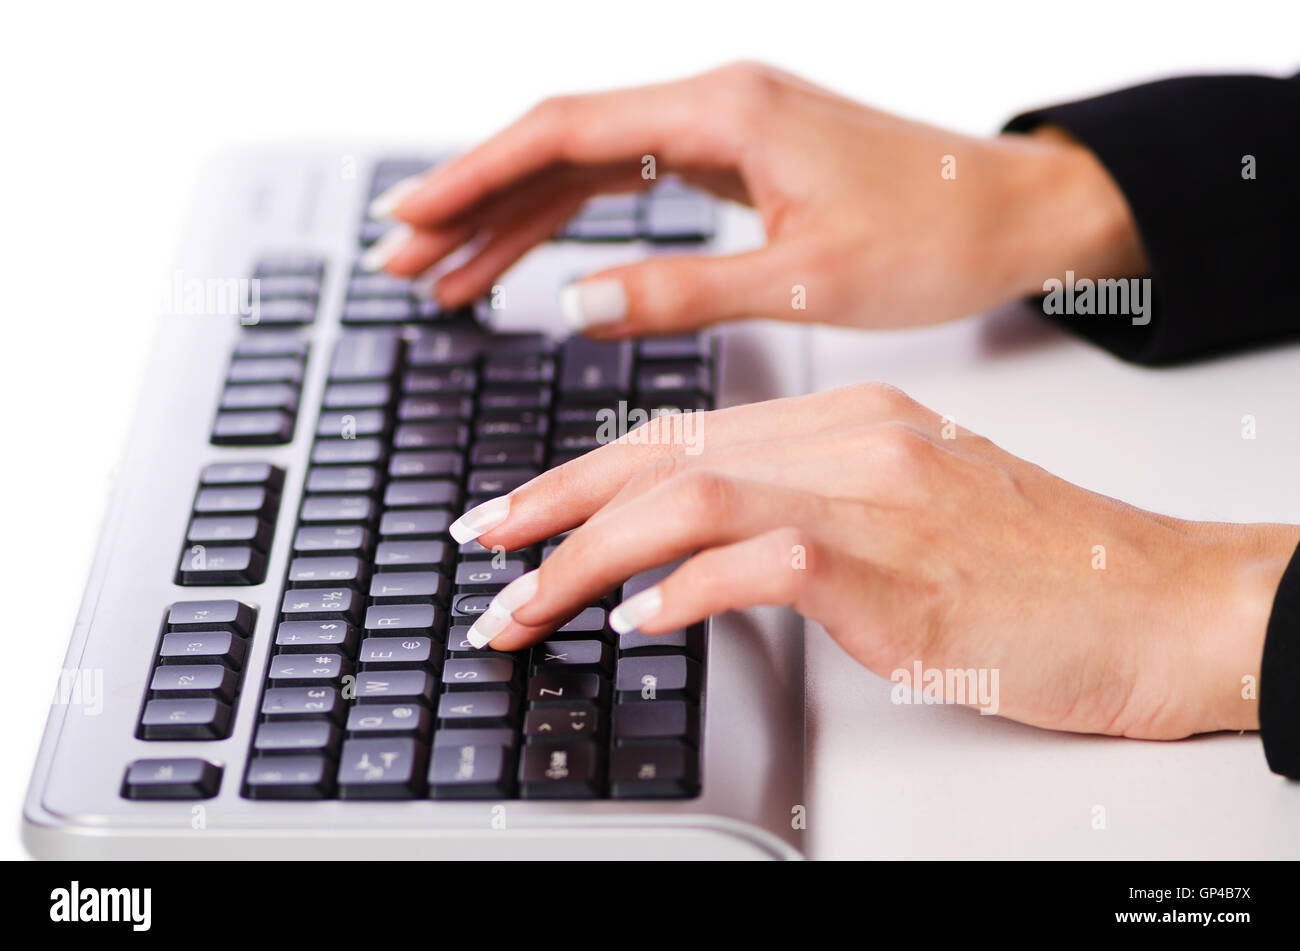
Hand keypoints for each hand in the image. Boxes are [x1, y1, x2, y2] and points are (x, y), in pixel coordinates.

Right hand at [366, 61, 1147, 336]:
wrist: (1014, 211)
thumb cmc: (933, 236)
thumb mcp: (805, 281)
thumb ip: (683, 290)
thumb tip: (573, 303)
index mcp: (725, 113)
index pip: (565, 135)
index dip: (476, 177)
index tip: (411, 215)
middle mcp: (715, 104)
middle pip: (559, 144)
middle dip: (475, 200)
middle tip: (403, 256)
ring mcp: (724, 129)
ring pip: (590, 167)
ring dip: (515, 218)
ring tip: (447, 275)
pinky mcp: (739, 159)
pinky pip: (633, 185)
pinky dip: (576, 224)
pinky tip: (534, 260)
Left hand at [450, 383, 1295, 739]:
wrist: (1155, 601)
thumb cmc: (1034, 570)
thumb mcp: (903, 517)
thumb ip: (800, 515)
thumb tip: (689, 559)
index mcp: (847, 422)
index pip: (682, 435)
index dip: (582, 475)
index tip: (520, 514)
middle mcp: (850, 438)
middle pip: (663, 454)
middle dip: (552, 507)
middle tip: (482, 551)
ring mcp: (873, 491)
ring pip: (688, 496)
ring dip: (588, 557)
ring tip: (526, 605)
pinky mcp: (897, 562)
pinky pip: (762, 557)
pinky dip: (686, 585)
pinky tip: (641, 620)